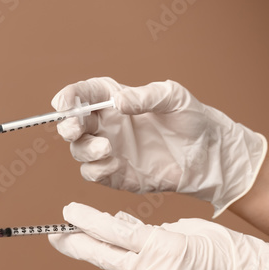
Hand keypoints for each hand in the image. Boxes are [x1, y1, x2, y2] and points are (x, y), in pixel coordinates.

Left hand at [50, 201, 268, 269]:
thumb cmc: (229, 253)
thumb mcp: (188, 231)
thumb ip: (148, 231)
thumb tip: (117, 226)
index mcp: (162, 248)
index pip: (114, 233)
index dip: (87, 222)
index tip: (67, 213)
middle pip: (102, 258)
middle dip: (76, 245)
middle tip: (55, 236)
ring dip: (128, 267)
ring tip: (162, 262)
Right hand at [52, 77, 266, 216]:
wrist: (207, 157)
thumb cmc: (192, 121)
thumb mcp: (175, 98)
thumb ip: (146, 96)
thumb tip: (119, 102)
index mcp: (115, 101)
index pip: (84, 94)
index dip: (69, 97)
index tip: (64, 103)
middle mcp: (106, 125)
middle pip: (72, 124)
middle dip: (67, 126)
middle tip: (76, 128)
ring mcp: (108, 150)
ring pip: (78, 150)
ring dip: (85, 149)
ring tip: (107, 148)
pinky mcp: (113, 174)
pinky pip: (91, 173)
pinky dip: (96, 169)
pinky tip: (115, 164)